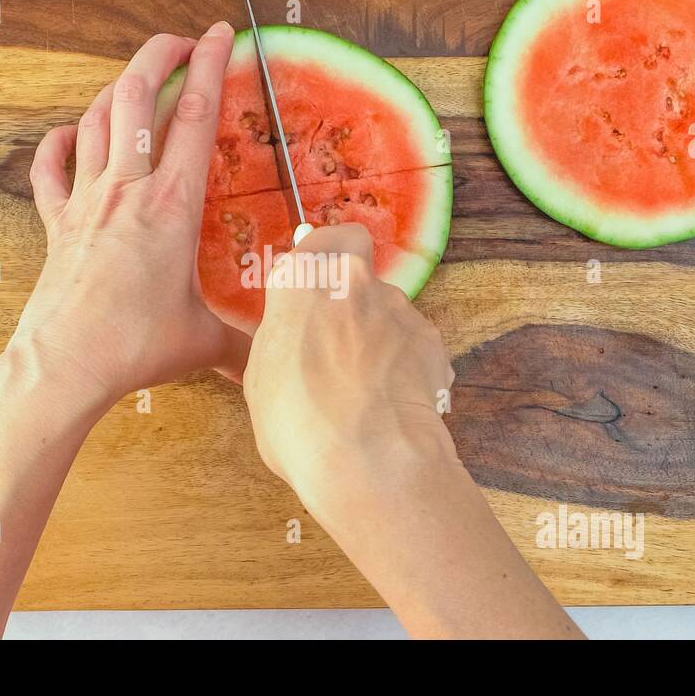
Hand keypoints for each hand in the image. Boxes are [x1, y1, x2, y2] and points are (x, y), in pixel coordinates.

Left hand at [10, 22, 250, 408]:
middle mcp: (128, 189)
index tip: (219, 34)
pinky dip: (59, 143)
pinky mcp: (57, 224)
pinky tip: (70, 135)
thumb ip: (246, 341)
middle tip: (180, 40)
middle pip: (137, 95)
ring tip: (138, 79)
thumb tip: (275, 357)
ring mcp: (87, 201)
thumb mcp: (206, 342)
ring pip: (96, 120)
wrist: (65, 363)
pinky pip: (51, 168)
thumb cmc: (136, 347)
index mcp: (173, 205)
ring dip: (117, 89)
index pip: (196, 115)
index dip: (209, 64)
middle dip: (158, 53)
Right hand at [243, 225, 581, 638]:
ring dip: (380, 339)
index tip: (319, 283)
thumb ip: (282, 343)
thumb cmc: (295, 421)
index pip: (328, 238)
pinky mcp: (433, 343)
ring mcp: (401, 310)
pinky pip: (414, 347)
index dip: (328, 256)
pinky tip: (394, 403)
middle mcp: (357, 282)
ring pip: (390, 312)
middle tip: (339, 346)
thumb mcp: (261, 381)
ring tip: (367, 391)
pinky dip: (406, 367)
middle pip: (361, 275)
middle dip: (353, 303)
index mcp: (304, 280)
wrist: (369, 457)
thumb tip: (291, 346)